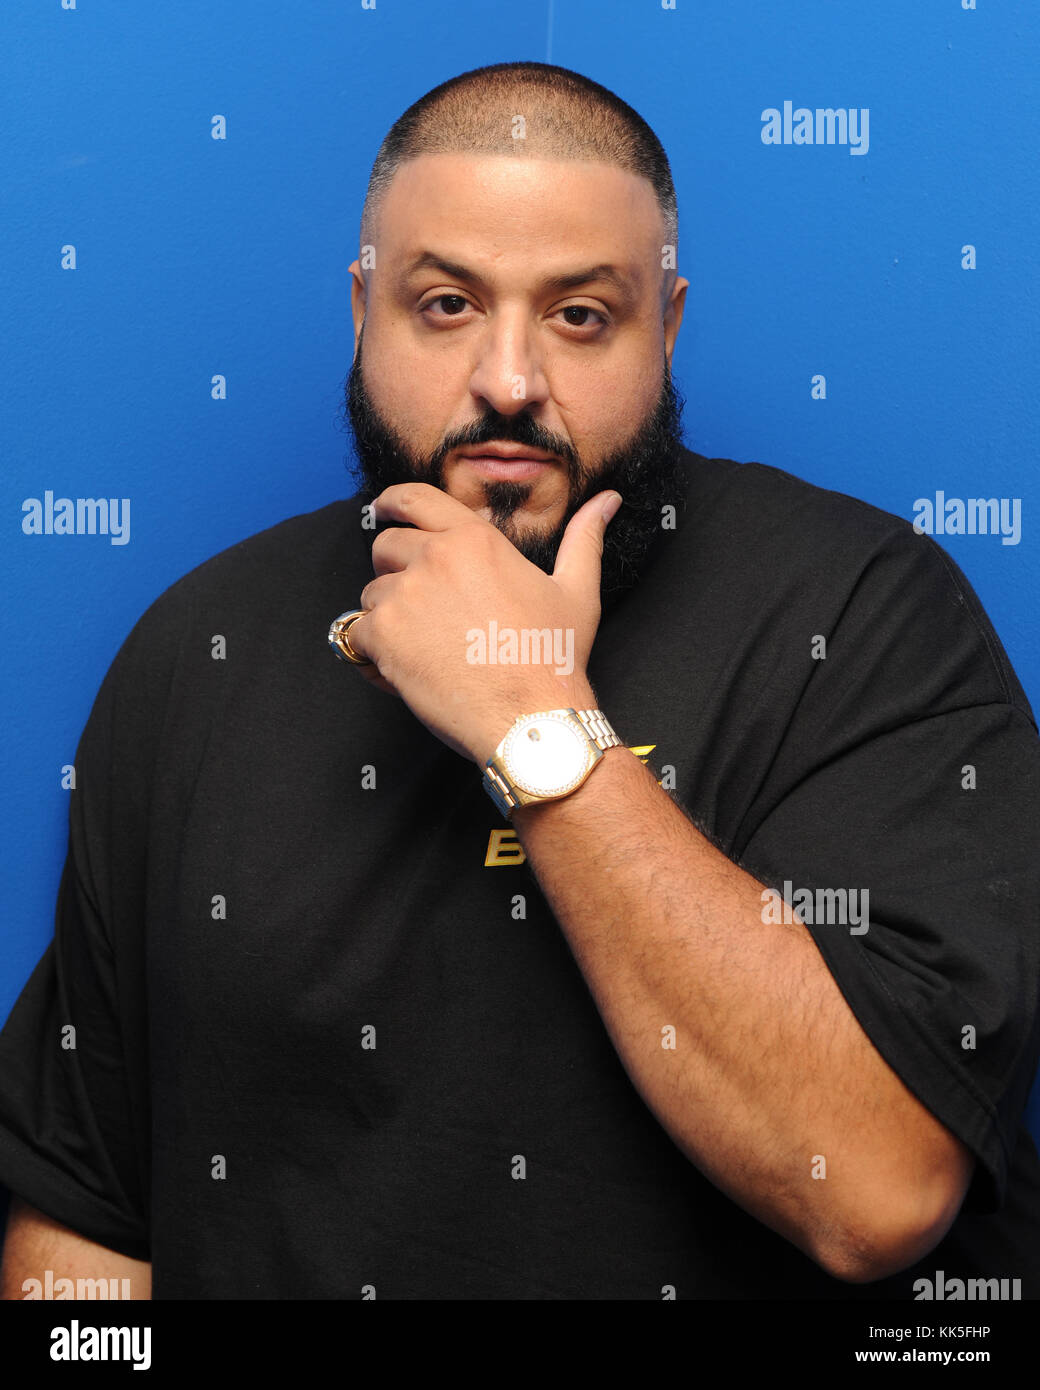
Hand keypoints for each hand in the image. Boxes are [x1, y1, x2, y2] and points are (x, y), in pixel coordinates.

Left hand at [345, 483, 622, 763]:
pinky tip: (406, 671)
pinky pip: (357, 634)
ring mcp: (406, 595)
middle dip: (393, 571)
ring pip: (372, 594)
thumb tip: (607, 501)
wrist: (530, 717)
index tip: (383, 510)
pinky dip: (373, 654)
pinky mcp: (384, 635)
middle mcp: (435, 557)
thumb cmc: (554, 658)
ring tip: (424, 647)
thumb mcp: (577, 591)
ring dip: (388, 617)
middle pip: (385, 546)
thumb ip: (584, 539)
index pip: (415, 499)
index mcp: (476, 539)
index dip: (392, 502)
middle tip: (417, 605)